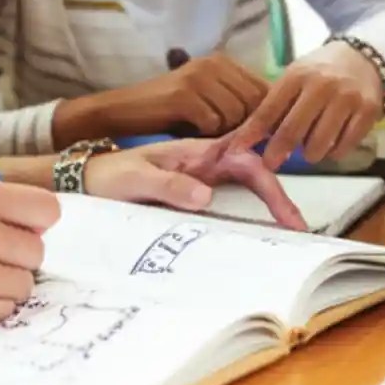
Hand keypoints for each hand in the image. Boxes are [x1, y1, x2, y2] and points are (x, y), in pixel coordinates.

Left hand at [83, 139, 308, 230]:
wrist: (85, 181)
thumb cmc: (108, 177)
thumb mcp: (135, 179)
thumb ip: (168, 184)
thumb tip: (208, 195)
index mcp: (196, 152)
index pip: (244, 161)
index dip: (270, 183)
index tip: (287, 211)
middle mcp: (204, 164)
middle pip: (253, 175)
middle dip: (279, 199)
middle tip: (299, 228)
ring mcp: (200, 180)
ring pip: (244, 188)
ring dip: (268, 207)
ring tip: (288, 232)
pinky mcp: (193, 196)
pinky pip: (227, 203)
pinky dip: (247, 215)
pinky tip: (258, 232)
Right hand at [106, 53, 268, 137]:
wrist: (124, 110)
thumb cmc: (169, 112)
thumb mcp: (207, 100)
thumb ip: (236, 103)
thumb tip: (273, 121)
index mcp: (223, 62)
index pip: (264, 88)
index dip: (265, 114)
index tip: (257, 133)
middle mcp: (213, 63)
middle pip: (254, 101)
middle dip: (246, 125)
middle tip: (228, 139)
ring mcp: (198, 77)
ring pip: (235, 114)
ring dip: (223, 131)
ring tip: (204, 132)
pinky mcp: (184, 94)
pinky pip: (212, 123)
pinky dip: (204, 133)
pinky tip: (190, 130)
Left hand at [230, 42, 383, 168]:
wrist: (365, 58)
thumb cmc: (321, 72)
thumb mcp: (295, 78)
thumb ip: (275, 105)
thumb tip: (247, 139)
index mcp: (297, 76)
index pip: (268, 110)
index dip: (250, 134)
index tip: (236, 151)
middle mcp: (322, 86)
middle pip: (292, 131)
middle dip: (276, 152)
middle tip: (270, 163)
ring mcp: (347, 99)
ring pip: (318, 145)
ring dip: (309, 154)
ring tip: (310, 147)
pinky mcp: (368, 112)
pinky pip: (343, 148)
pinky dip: (333, 153)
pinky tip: (331, 143)